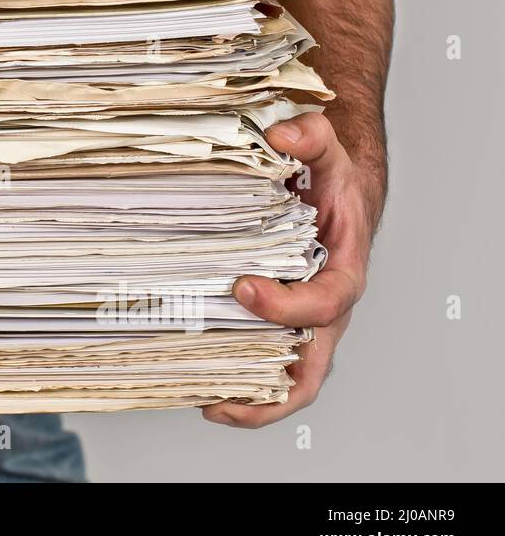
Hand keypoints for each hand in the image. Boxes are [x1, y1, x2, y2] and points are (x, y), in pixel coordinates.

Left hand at [203, 112, 373, 427]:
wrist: (331, 188)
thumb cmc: (328, 179)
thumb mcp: (326, 150)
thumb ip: (311, 136)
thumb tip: (282, 134)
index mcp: (342, 270)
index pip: (326, 302)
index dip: (288, 306)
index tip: (244, 288)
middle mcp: (321, 306)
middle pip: (310, 366)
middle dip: (271, 390)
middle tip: (219, 393)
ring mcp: (296, 321)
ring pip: (284, 376)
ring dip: (248, 397)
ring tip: (201, 401)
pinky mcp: (271, 322)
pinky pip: (259, 360)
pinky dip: (233, 376)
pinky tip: (193, 378)